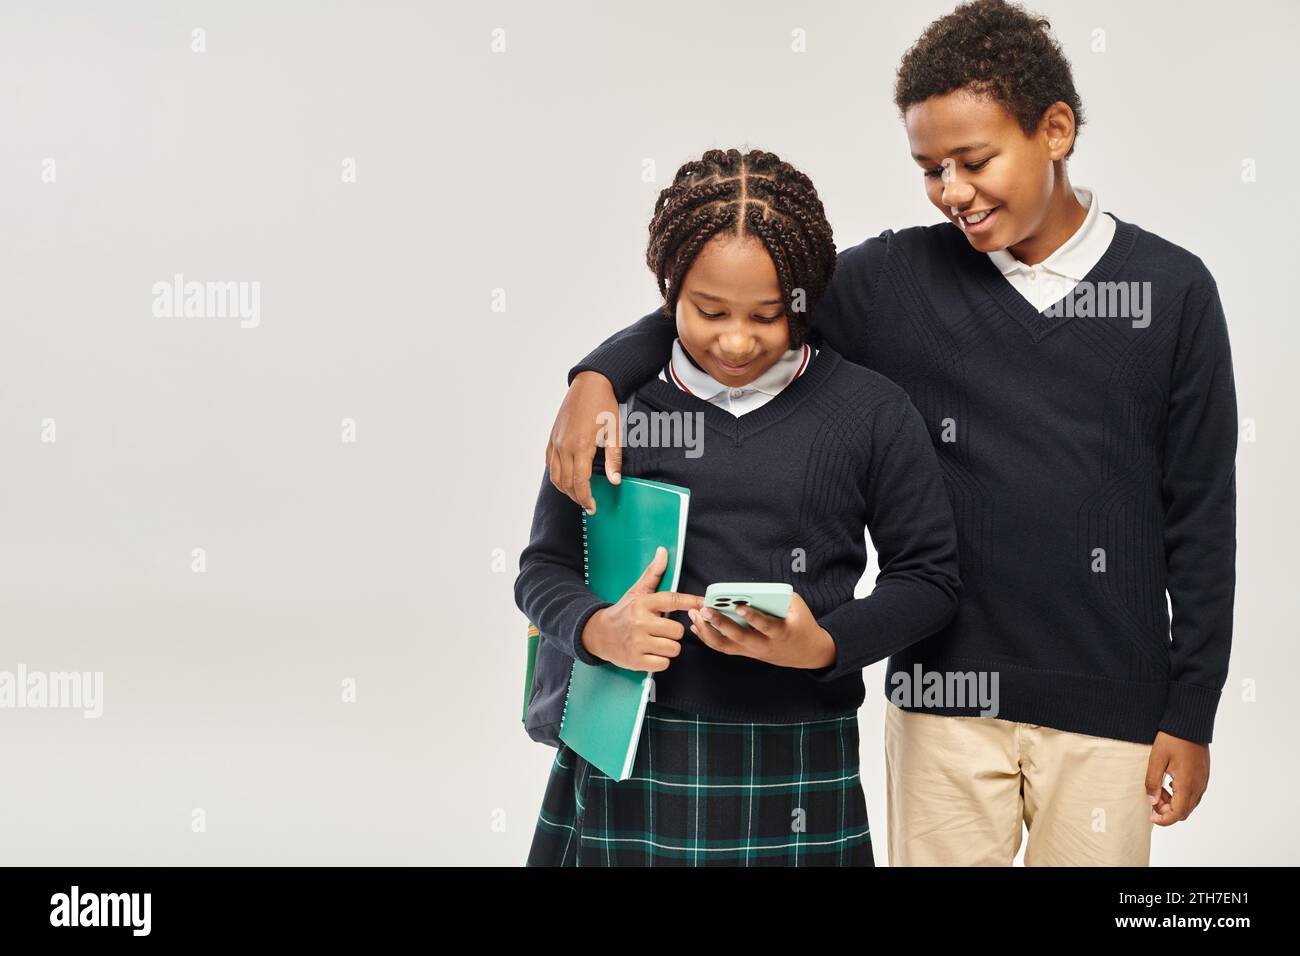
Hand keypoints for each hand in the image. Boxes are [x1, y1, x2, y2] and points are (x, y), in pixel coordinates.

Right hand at [546, 371, 620, 514]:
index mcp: (581, 446)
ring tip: (578, 494)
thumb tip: (615, 481)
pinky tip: (566, 477)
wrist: (591, 382)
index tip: (592, 507)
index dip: (586, 498)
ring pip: (554, 475)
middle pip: (565, 482)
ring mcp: (555, 441)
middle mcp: (564, 445)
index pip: (580, 482)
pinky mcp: (552, 436)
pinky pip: (549, 462)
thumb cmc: (605, 405)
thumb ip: (614, 459)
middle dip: (576, 497)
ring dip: (565, 489)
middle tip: (588, 505)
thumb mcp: (615, 432)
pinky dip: (555, 474)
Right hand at [581, 546, 703, 671]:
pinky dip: (660, 661)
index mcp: (643, 603)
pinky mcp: (636, 661)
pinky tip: (650, 654)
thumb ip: (653, 574)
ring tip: (655, 642)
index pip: (673, 600)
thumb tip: (663, 551)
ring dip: (668, 648)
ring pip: (673, 648)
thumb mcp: (636, 592)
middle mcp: (640, 622)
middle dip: (673, 633)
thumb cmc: (623, 613)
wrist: (598, 634)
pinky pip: (664, 664)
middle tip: (661, 630)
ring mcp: (638, 643)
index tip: (704, 603)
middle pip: (678, 631)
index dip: (691, 601)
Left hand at [687, 591, 835, 669]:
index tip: (739, 606)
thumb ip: (778, 595)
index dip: (752, 617)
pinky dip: (708, 637)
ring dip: (708, 631)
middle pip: (739, 637)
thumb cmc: (801, 624)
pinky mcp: (745, 653)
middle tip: (705, 610)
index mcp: (781, 633)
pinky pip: (724, 647)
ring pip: (726, 646)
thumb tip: (752, 589)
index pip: (765, 625)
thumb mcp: (797, 606)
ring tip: (695, 616)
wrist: (807, 653)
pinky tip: (697, 626)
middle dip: (720, 623)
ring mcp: (753, 652)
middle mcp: (764, 645)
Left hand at [1145, 731, 1209, 825]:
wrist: (1190, 723)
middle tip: (1152, 799)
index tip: (1151, 817)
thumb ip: (1152, 782)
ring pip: (1190, 803)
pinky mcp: (1203, 775)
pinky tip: (1169, 782)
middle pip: (1184, 811)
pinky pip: (1194, 794)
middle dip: (1167, 811)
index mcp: (1187, 784)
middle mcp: (1198, 786)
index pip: (1178, 813)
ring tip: (1158, 789)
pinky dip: (1181, 795)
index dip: (1164, 819)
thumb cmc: (1172, 739)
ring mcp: (1203, 781)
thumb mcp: (1156, 759)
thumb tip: (1152, 802)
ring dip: (1174, 803)